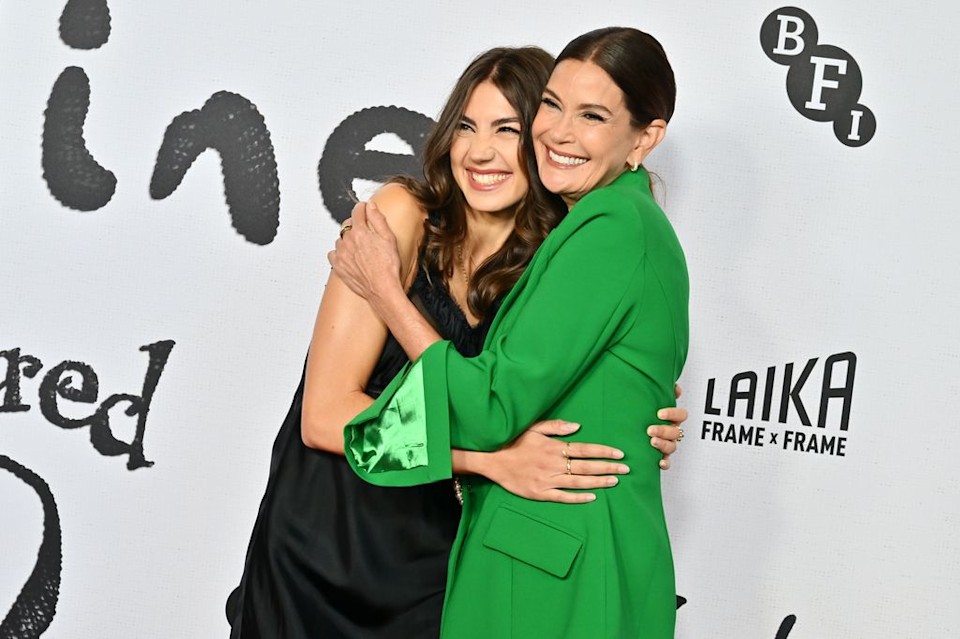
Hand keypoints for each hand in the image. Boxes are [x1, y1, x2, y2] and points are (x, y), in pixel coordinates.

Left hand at [327, 201, 401, 301]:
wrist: (382, 288)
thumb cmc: (388, 266)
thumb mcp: (389, 238)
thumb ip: (378, 219)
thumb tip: (371, 206)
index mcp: (360, 231)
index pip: (357, 211)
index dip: (362, 208)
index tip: (364, 208)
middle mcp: (348, 241)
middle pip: (348, 224)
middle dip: (356, 225)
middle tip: (366, 232)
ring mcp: (341, 254)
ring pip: (341, 239)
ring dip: (348, 239)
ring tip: (359, 247)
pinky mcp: (338, 266)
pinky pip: (333, 253)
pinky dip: (339, 252)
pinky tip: (349, 256)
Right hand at [484, 420, 629, 503]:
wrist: (492, 460)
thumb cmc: (514, 442)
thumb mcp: (533, 428)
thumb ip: (556, 426)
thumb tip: (578, 426)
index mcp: (553, 447)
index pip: (584, 449)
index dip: (603, 451)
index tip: (619, 453)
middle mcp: (553, 464)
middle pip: (586, 466)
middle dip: (608, 467)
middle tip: (626, 469)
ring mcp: (547, 480)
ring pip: (578, 482)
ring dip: (598, 482)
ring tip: (614, 481)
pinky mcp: (540, 493)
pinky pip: (563, 497)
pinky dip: (578, 497)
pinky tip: (592, 496)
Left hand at [647, 384, 686, 470]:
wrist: (628, 431)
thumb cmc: (641, 413)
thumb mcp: (648, 400)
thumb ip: (659, 391)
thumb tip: (674, 387)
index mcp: (671, 418)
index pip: (681, 415)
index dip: (673, 414)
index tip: (659, 413)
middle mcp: (671, 432)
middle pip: (676, 432)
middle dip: (664, 431)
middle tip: (650, 430)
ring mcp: (666, 445)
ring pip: (672, 447)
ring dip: (663, 445)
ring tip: (652, 442)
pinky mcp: (660, 457)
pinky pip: (667, 462)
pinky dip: (665, 463)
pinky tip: (659, 462)